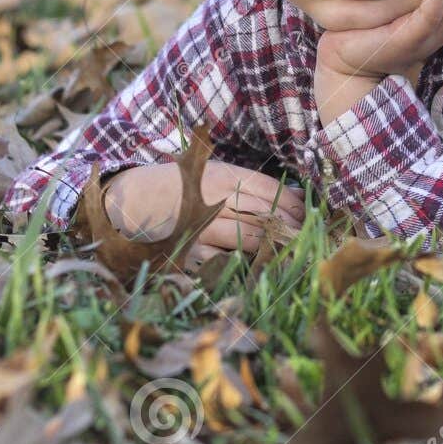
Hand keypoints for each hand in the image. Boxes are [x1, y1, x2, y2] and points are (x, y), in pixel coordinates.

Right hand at [101, 160, 305, 269]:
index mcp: (223, 176)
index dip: (294, 206)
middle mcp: (213, 200)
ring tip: (296, 253)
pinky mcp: (190, 252)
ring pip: (250, 238)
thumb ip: (252, 186)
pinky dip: (245, 265)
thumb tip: (296, 198)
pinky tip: (262, 268)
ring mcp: (201, 228)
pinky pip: (224, 261)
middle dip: (292, 229)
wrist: (131, 202)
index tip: (310, 217)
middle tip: (311, 239)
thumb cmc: (182, 187)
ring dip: (276, 247)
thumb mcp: (216, 174)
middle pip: (265, 216)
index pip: (270, 191)